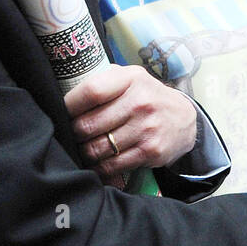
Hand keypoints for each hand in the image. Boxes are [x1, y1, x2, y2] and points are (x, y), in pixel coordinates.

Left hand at [65, 64, 196, 183]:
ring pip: (96, 148)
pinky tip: (97, 162)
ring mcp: (146, 128)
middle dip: (73, 134)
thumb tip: (65, 96)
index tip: (63, 112)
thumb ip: (103, 82)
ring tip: (83, 148)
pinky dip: (98, 167)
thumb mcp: (130, 78)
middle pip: (88, 125)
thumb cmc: (146, 97)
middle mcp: (140, 101)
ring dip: (84, 152)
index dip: (70, 106)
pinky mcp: (150, 151)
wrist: (183, 119)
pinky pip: (111, 165)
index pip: (91, 92)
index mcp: (131, 78)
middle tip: (72, 135)